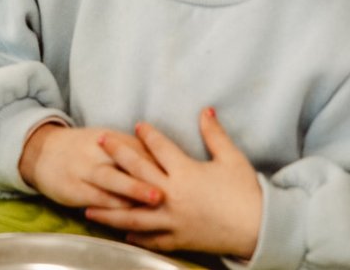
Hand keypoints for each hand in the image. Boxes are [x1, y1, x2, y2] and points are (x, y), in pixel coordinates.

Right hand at [19, 123, 165, 209]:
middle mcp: (98, 152)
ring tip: (151, 201)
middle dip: (146, 176)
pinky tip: (126, 216)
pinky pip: (94, 198)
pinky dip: (110, 207)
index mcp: (110, 138)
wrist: (41, 150)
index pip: (139, 148)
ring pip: (110, 180)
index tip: (182, 173)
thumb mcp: (106, 140)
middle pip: (126, 163)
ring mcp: (84, 170)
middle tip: (167, 189)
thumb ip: (134, 150)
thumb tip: (169, 161)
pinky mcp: (73, 187)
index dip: (160, 162)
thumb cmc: (83, 148)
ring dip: (132, 191)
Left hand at [85, 109, 262, 258]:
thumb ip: (215, 134)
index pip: (159, 148)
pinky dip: (135, 237)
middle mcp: (173, 195)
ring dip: (109, 209)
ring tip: (88, 206)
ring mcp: (173, 219)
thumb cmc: (247, 193)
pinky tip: (121, 234)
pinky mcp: (178, 239)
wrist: (261, 230)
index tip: (134, 125)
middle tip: (98, 143)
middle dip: (116, 155)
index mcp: (186, 172)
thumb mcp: (232, 159)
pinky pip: (152, 239)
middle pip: (137, 173)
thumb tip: (205, 109)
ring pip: (134, 214)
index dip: (146, 134)